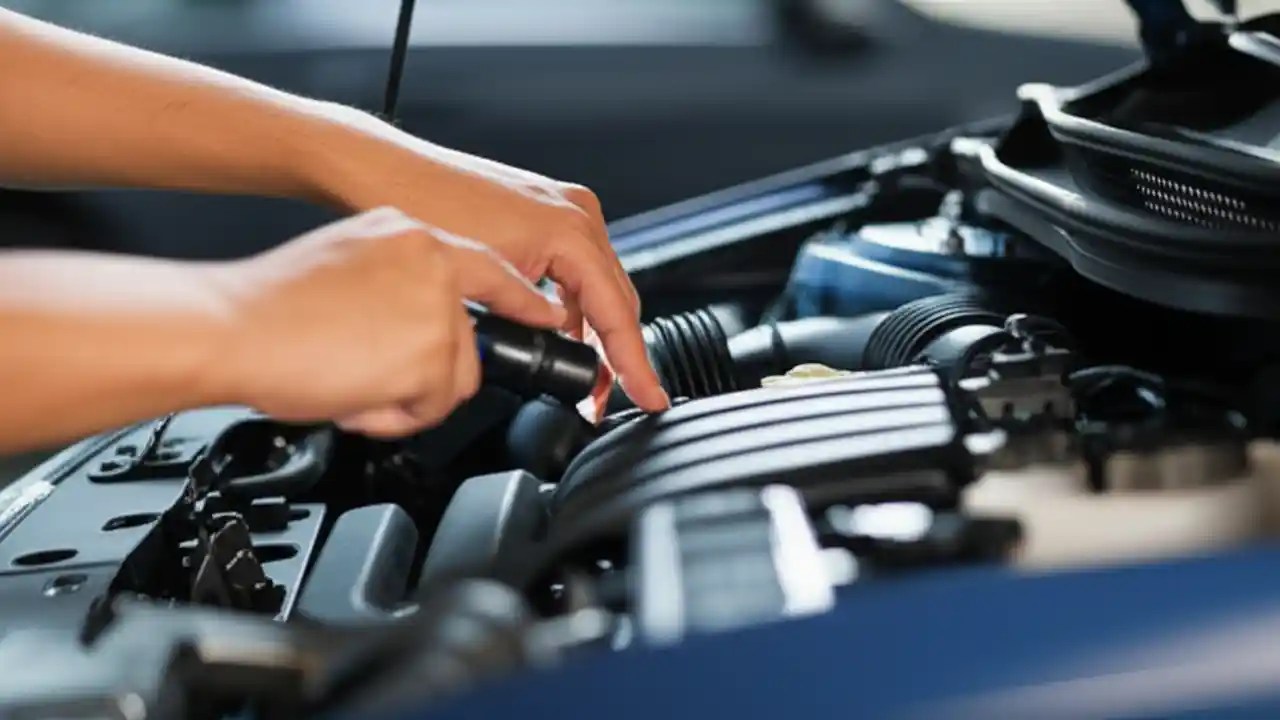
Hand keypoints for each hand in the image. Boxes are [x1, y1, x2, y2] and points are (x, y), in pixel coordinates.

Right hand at [204, 207, 566, 437]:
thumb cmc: (268, 306)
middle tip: (370, 373)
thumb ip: (395, 283)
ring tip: (353, 381)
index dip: (521, 297)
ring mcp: (439, 309)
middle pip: (468, 341)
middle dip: (430, 372)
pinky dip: (396, 416)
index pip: (487, 267)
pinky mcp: (435, 355)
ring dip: (409, 396)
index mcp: (408, 234)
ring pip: (455, 378)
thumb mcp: (346, 264)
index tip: (548, 313)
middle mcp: (432, 262)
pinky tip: (354, 394)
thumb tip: (412, 320)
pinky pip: (434, 407)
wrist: (231, 326)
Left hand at [303, 106, 669, 411]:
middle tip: (611, 401)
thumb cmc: (423, 209)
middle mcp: (576, 214)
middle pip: (617, 300)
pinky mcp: (542, 215)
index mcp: (572, 229)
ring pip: (598, 288)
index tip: (649, 396)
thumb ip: (532, 315)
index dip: (635, 364)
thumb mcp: (485, 278)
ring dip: (595, 334)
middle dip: (618, 355)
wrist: (385, 173)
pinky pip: (575, 272)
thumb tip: (557, 344)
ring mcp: (561, 211)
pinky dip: (574, 307)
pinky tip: (562, 336)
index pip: (617, 312)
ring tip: (589, 379)